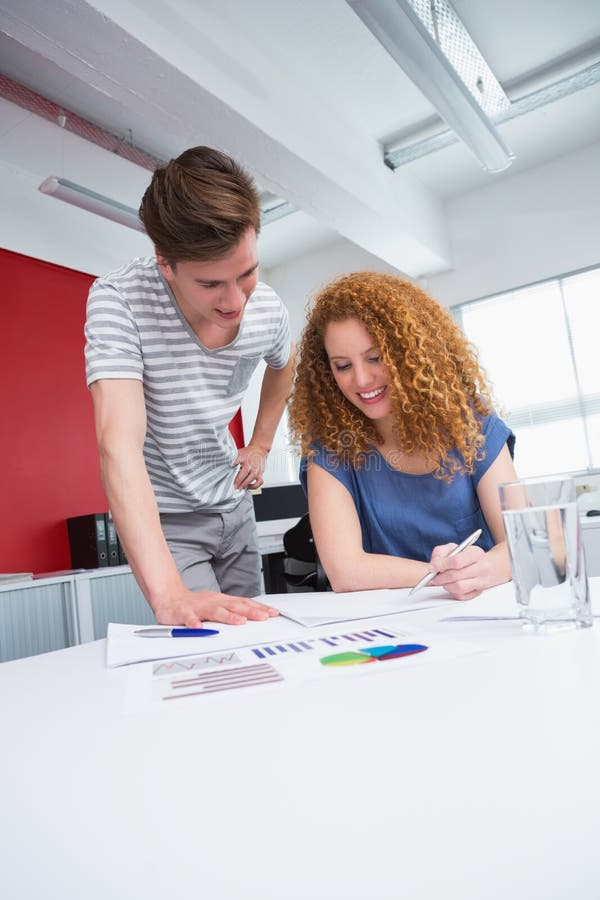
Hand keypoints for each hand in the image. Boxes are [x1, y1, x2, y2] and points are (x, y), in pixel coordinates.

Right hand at [153, 589, 278, 627]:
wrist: (169, 597)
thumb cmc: (195, 604)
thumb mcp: (217, 604)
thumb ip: (233, 610)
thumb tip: (254, 615)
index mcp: (222, 601)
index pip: (244, 603)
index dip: (259, 608)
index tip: (273, 613)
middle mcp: (213, 602)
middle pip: (234, 606)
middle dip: (250, 612)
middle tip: (264, 617)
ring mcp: (199, 607)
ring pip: (215, 611)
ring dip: (228, 617)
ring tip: (240, 622)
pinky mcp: (183, 613)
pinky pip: (188, 619)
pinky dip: (193, 623)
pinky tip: (198, 628)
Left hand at [233, 443, 268, 489]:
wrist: (259, 450)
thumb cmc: (248, 453)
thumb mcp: (238, 453)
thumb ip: (232, 459)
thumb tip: (223, 463)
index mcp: (244, 459)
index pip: (238, 466)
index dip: (234, 473)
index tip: (230, 480)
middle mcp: (251, 465)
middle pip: (245, 475)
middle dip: (239, 482)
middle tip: (234, 487)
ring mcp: (257, 470)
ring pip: (252, 479)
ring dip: (245, 485)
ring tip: (240, 488)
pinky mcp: (261, 473)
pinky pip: (259, 482)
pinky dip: (254, 486)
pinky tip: (248, 486)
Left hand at [428, 543, 490, 600]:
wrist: (486, 566)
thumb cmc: (467, 557)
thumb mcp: (454, 548)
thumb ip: (441, 552)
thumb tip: (434, 564)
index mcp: (476, 553)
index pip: (457, 561)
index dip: (441, 565)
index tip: (432, 567)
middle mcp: (482, 567)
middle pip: (456, 576)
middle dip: (440, 577)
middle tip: (434, 577)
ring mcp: (482, 581)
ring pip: (459, 587)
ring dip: (446, 585)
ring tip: (443, 581)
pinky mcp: (478, 592)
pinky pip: (461, 596)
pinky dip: (452, 592)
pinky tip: (451, 585)